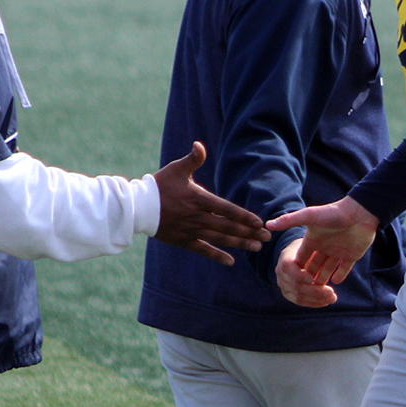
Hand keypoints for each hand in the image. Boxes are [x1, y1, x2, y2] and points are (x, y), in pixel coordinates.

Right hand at [153, 142, 268, 266]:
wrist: (138, 207)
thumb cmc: (159, 185)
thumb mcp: (176, 169)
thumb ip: (192, 159)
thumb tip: (199, 145)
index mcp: (199, 199)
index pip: (227, 210)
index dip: (244, 217)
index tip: (259, 222)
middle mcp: (197, 217)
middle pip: (228, 226)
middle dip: (249, 232)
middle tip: (267, 237)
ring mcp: (191, 231)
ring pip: (220, 239)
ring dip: (239, 243)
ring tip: (257, 247)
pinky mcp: (183, 241)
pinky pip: (203, 250)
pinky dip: (217, 256)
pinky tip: (231, 261)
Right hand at [267, 196, 378, 287]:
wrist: (360, 211)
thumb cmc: (334, 213)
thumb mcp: (309, 216)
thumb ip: (289, 220)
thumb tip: (268, 224)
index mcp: (312, 239)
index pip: (300, 258)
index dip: (297, 268)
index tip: (294, 279)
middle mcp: (323, 246)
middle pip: (312, 266)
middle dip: (309, 278)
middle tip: (307, 288)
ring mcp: (337, 251)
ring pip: (327, 269)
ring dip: (323, 279)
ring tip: (319, 290)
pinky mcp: (352, 255)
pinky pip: (344, 269)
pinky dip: (340, 276)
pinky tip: (336, 282)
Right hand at [275, 238, 337, 307]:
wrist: (299, 255)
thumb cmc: (309, 247)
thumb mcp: (310, 241)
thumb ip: (312, 245)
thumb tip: (320, 243)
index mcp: (286, 258)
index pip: (288, 267)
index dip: (300, 274)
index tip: (313, 278)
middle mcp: (281, 273)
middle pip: (295, 285)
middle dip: (315, 290)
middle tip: (331, 292)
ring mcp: (283, 285)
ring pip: (298, 296)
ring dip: (317, 299)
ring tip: (332, 298)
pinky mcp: (289, 294)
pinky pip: (300, 301)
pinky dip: (314, 303)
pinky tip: (326, 301)